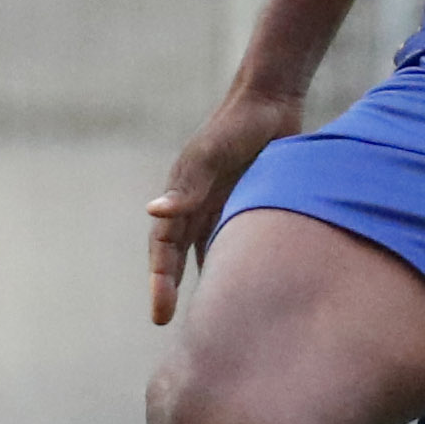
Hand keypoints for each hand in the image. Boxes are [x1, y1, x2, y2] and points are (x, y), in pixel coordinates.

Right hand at [147, 90, 305, 325]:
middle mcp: (194, 205)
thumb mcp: (212, 154)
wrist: (271, 101)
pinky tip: (239, 289)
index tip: (159, 313)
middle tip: (164, 322)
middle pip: (176, 255)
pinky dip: (230, 264)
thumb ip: (189, 185)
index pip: (163, 247)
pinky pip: (232, 242)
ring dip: (200, 280)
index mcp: (180, 195)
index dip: (159, 280)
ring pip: (202, 252)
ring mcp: (219, 206)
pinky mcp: (245, 205)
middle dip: (168, 288)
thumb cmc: (238, 126)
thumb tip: (153, 213)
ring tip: (203, 318)